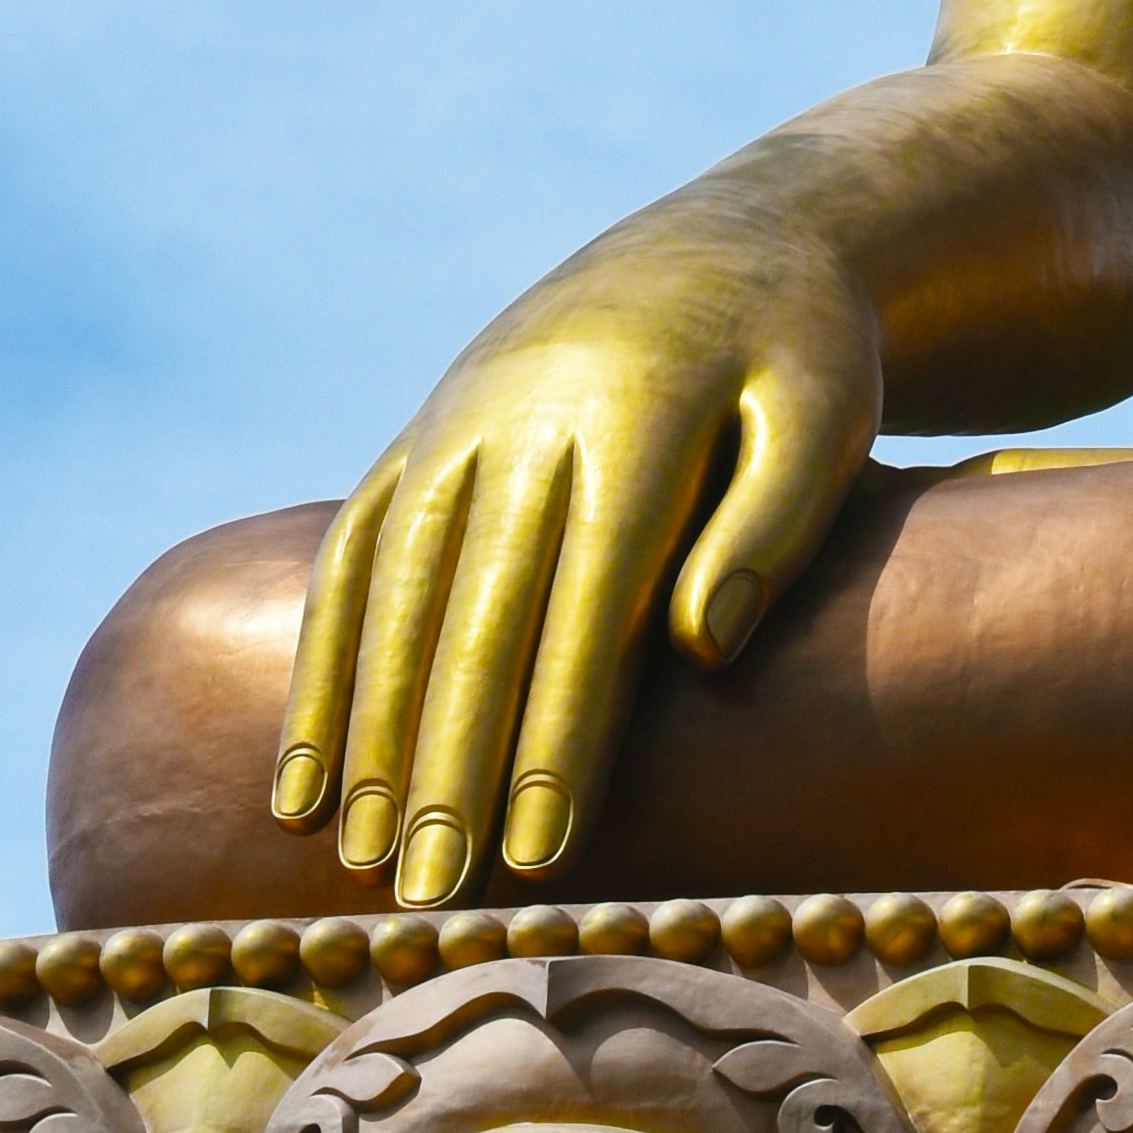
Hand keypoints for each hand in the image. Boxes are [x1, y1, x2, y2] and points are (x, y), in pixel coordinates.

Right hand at [274, 181, 882, 904]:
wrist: (731, 236)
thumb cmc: (798, 351)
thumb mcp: (828, 409)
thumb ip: (774, 521)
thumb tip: (699, 647)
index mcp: (638, 412)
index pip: (588, 596)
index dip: (559, 728)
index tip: (540, 852)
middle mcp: (527, 412)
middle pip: (476, 607)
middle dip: (450, 759)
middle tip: (433, 897)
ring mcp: (458, 418)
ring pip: (395, 588)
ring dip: (372, 729)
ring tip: (363, 862)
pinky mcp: (422, 432)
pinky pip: (350, 555)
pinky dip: (321, 668)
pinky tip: (304, 783)